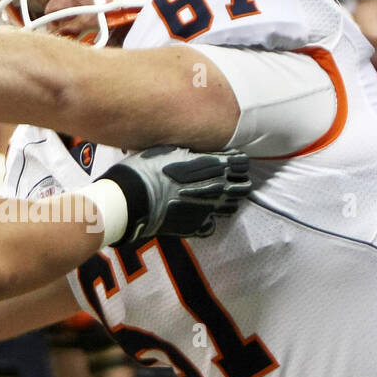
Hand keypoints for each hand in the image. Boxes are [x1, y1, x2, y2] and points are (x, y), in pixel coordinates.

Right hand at [102, 146, 251, 243]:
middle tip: (226, 180)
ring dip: (227, 201)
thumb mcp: (172, 150)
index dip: (237, 161)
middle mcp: (217, 189)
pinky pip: (212, 224)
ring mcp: (209, 210)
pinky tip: (198, 213)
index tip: (229, 160)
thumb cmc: (149, 168)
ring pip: (232, 207)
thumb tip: (203, 154)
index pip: (242, 163)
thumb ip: (196, 154)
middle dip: (238, 182)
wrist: (133, 199)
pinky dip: (208, 219)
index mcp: (213, 166)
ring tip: (214, 197)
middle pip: (243, 187)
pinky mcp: (197, 226)